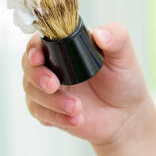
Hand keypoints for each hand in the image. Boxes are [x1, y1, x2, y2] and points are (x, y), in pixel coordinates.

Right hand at [19, 22, 151, 148]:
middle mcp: (53, 65)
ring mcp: (49, 89)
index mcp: (66, 46)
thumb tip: (100, 34)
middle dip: (37, 76)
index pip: (40, 41)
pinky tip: (76, 120)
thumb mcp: (125, 56)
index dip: (33, 48)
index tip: (39, 58)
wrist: (126, 116)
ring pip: (32, 92)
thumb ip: (117, 38)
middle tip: (54, 86)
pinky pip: (40, 113)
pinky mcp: (49, 110)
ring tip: (77, 109)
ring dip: (51, 102)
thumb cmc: (124, 80)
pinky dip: (56, 118)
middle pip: (28, 66)